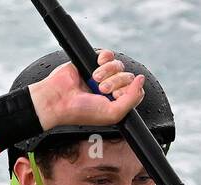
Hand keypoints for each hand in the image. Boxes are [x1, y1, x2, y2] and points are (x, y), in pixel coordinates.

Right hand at [29, 48, 145, 131]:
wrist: (59, 99)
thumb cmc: (82, 111)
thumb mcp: (113, 113)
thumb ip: (132, 99)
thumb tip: (141, 79)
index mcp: (116, 103)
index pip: (136, 91)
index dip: (129, 91)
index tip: (115, 96)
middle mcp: (111, 89)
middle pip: (128, 77)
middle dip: (116, 82)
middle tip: (101, 89)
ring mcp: (102, 76)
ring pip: (119, 65)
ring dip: (108, 71)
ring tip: (94, 79)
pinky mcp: (92, 63)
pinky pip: (108, 54)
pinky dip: (105, 58)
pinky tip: (97, 65)